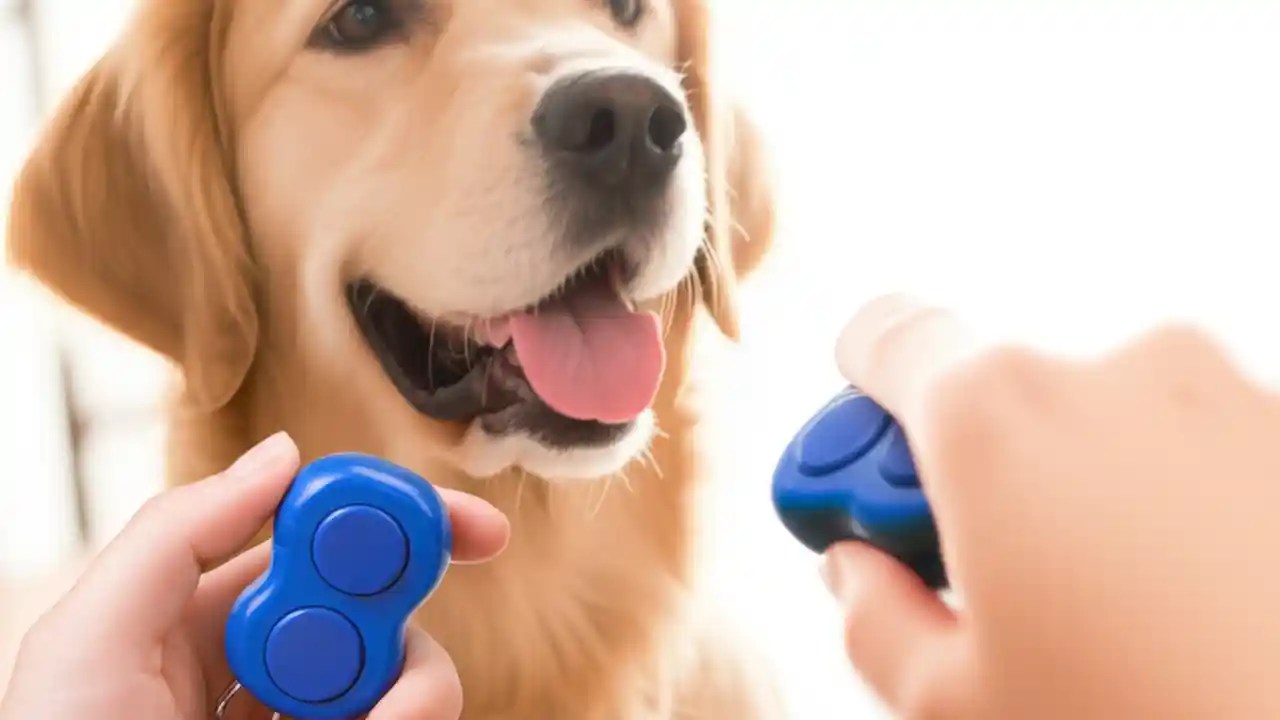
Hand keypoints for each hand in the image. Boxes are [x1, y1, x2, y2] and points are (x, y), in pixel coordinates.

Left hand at [0, 433, 508, 719]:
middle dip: (410, 630)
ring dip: (411, 700)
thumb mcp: (92, 642)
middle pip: (375, 616)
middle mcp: (261, 675)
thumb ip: (178, 536)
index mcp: (202, 623)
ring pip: (402, 686)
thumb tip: (285, 455)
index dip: (393, 523)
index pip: (314, 547)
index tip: (474, 532)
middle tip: (405, 684)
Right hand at [823, 295, 1279, 718]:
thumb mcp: (952, 708)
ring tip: (1127, 625)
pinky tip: (1209, 614)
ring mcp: (1230, 395)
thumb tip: (857, 574)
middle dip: (981, 483)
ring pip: (1110, 430)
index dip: (860, 415)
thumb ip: (873, 618)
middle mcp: (1116, 371)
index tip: (872, 485)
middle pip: (999, 398)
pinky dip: (1186, 512)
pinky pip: (1208, 454)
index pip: (886, 345)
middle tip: (1000, 589)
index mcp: (997, 418)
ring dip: (1091, 501)